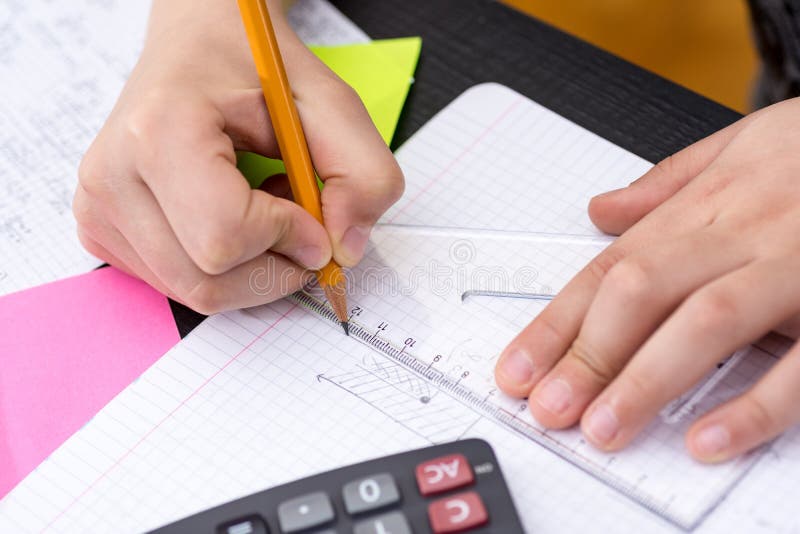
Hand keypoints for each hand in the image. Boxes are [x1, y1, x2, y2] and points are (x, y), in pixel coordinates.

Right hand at [73, 0, 402, 313]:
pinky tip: (233, 219)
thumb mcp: (329, 102)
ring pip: (195, 292)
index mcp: (159, 132)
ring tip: (265, 208)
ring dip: (252, 268)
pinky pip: (178, 285)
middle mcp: (112, 177)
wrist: (195, 44)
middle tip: (299, 221)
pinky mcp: (102, 231)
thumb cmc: (253, 66)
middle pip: (208, 282)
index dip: (288, 239)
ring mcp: (98, 210)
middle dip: (274, 267)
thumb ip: (362, 173)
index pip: (226, 237)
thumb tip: (344, 250)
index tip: (313, 213)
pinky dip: (223, 269)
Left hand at [495, 97, 799, 461]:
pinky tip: (709, 437)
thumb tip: (600, 211)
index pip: (608, 270)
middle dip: (587, 356)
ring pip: (703, 321)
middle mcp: (737, 234)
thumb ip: (666, 183)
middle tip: (549, 409)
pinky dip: (755, 403)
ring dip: (646, 380)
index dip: (556, 324)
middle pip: (640, 292)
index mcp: (703, 207)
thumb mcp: (740, 144)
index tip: (518, 369)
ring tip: (603, 428)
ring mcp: (790, 268)